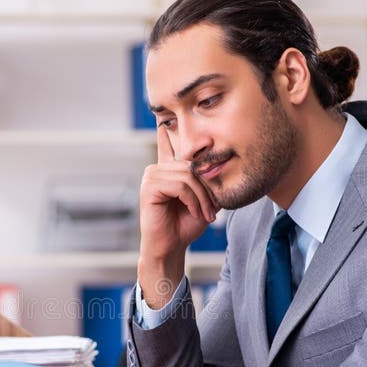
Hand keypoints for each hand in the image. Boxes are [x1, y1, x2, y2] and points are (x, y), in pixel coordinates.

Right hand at [138, 125, 220, 307]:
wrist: (172, 246)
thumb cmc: (186, 225)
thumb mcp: (203, 199)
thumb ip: (206, 181)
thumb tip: (217, 162)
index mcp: (167, 171)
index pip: (166, 145)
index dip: (165, 133)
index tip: (163, 120)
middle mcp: (156, 169)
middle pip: (191, 166)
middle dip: (206, 190)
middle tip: (212, 211)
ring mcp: (150, 176)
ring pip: (188, 176)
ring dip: (202, 198)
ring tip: (206, 214)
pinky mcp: (149, 186)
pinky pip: (180, 185)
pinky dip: (192, 200)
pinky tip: (193, 212)